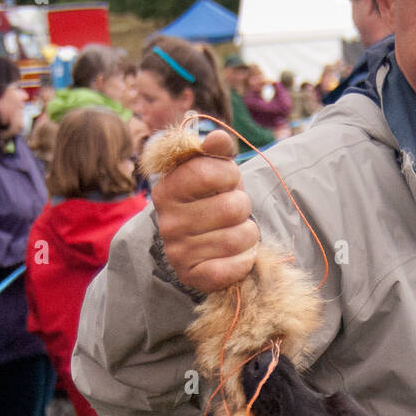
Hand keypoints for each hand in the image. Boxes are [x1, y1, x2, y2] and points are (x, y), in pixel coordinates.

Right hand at [151, 129, 258, 293]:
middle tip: (234, 212)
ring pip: (239, 237)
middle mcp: (168, 222)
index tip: (228, 181)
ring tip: (237, 233)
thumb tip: (217, 139)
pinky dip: (245, 260)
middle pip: (231, 207)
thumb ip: (217, 151)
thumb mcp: (214, 172)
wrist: (204, 248)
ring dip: (249, 234)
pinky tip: (237, 256)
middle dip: (243, 206)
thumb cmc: (212, 202)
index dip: (229, 174)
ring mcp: (178, 252)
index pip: (206, 171)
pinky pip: (235, 267)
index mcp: (167, 190)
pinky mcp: (194, 277)